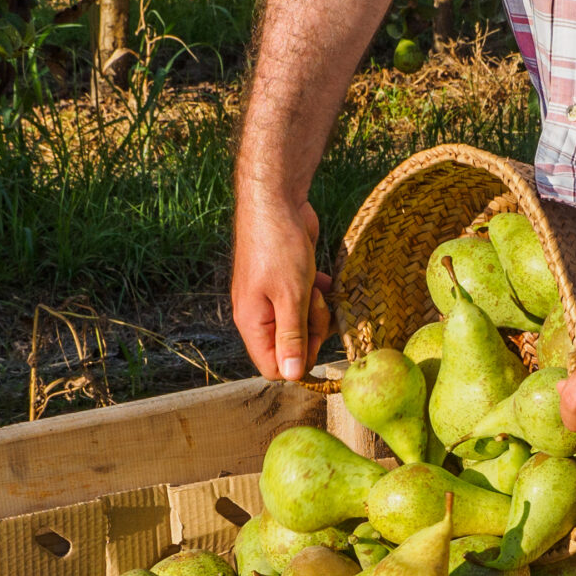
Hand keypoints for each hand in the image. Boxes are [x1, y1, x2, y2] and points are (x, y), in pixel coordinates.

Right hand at [231, 190, 332, 380]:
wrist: (275, 200)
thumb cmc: (278, 246)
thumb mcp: (290, 296)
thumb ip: (292, 337)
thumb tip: (292, 376)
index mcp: (252, 323)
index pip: (274, 368)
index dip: (299, 361)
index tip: (316, 336)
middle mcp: (258, 315)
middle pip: (292, 348)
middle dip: (313, 332)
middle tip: (317, 304)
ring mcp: (272, 298)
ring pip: (302, 325)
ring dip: (317, 312)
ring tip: (317, 287)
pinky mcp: (287, 282)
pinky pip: (306, 303)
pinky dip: (318, 295)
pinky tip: (323, 280)